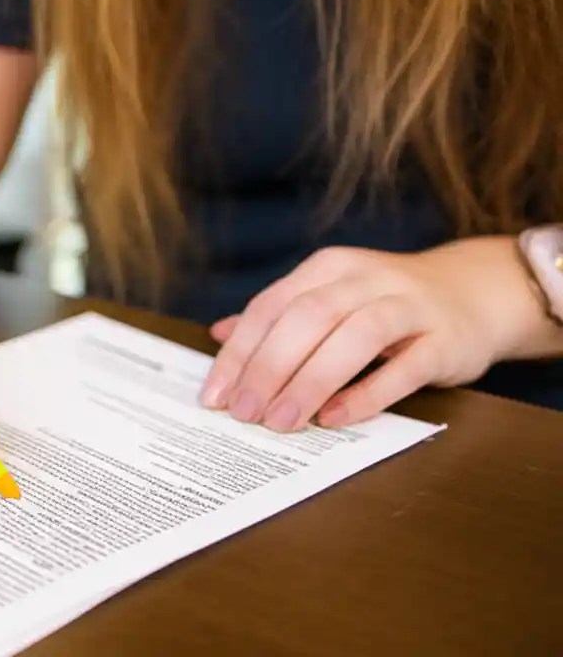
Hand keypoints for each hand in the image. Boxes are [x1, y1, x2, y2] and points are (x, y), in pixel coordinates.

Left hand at [199, 237, 542, 431]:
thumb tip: (218, 336)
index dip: (239, 353)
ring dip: (311, 382)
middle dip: (269, 369)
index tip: (215, 396)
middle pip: (308, 318)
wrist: (476, 292)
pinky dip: (366, 394)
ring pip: (355, 338)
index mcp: (328, 268)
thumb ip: (278, 316)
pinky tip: (333, 418)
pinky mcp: (445, 340)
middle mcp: (367, 279)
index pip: (271, 307)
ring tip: (281, 422)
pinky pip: (404, 368)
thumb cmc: (386, 303)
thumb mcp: (330, 298)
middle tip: (244, 414)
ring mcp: (410, 307)